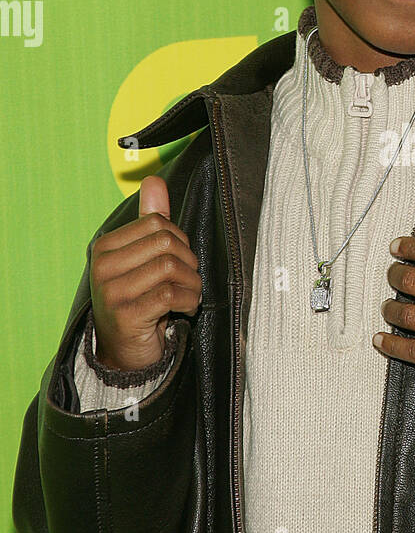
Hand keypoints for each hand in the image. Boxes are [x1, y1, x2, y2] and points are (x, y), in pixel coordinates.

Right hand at [89, 176, 201, 370]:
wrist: (124, 351)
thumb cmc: (138, 300)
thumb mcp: (143, 258)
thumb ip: (150, 220)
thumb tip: (153, 180)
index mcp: (106, 246)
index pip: (158, 223)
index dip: (180, 241)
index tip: (180, 261)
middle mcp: (103, 266)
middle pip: (166, 243)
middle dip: (189, 263)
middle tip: (189, 281)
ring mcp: (112, 291)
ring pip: (171, 267)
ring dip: (192, 284)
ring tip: (189, 296)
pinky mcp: (126, 315)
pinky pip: (170, 294)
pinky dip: (188, 301)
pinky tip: (185, 309)